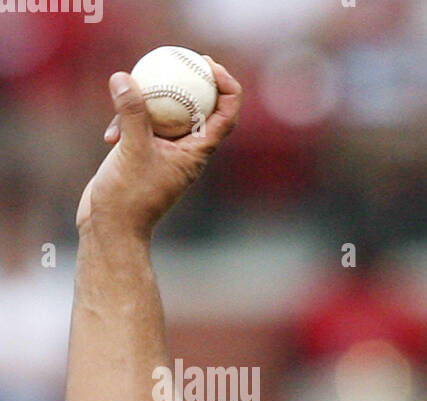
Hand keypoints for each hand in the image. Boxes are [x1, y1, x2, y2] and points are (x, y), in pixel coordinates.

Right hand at [76, 56, 241, 236]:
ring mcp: (166, 153)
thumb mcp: (132, 150)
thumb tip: (125, 77)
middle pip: (201, 108)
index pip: (226, 115)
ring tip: (129, 91)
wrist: (112, 228)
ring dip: (149, 101)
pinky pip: (142, 127)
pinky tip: (108, 133)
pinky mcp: (144, 155)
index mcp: (198, 152)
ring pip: (167, 114)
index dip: (227, 87)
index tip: (209, 65)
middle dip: (195, 81)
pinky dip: (127, 123)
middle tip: (184, 57)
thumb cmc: (130, 197)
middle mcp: (188, 152)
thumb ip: (132, 114)